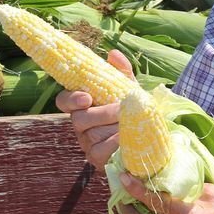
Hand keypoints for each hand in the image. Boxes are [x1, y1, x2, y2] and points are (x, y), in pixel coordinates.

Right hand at [55, 50, 133, 168]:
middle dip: (102, 114)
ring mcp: (87, 143)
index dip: (70, 99)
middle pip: (79, 119)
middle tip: (121, 110)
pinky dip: (114, 145)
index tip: (87, 98)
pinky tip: (126, 140)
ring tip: (130, 124)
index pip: (63, 100)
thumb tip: (113, 54)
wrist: (150, 136)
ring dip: (112, 128)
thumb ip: (121, 72)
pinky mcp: (96, 159)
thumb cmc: (134, 110)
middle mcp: (80, 125)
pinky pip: (99, 152)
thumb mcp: (129, 89)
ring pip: (91, 135)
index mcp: (83, 105)